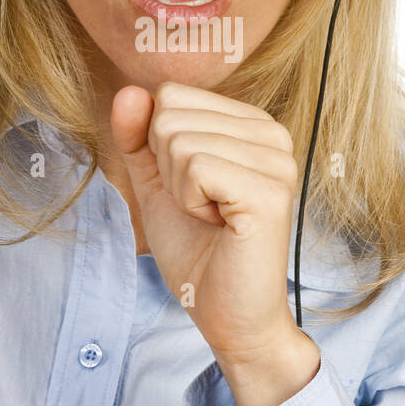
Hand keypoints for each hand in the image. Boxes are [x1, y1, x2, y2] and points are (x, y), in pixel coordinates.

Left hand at [110, 81, 306, 375]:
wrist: (227, 315)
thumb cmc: (198, 251)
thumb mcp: (156, 184)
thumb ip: (139, 137)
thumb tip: (128, 91)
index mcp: (250, 124)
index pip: (171, 95)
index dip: (159, 149)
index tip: (192, 189)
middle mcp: (271, 133)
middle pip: (170, 115)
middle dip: (167, 169)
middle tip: (201, 208)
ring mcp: (276, 160)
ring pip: (178, 140)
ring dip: (179, 191)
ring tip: (211, 218)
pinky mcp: (269, 190)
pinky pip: (195, 168)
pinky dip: (190, 203)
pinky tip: (219, 225)